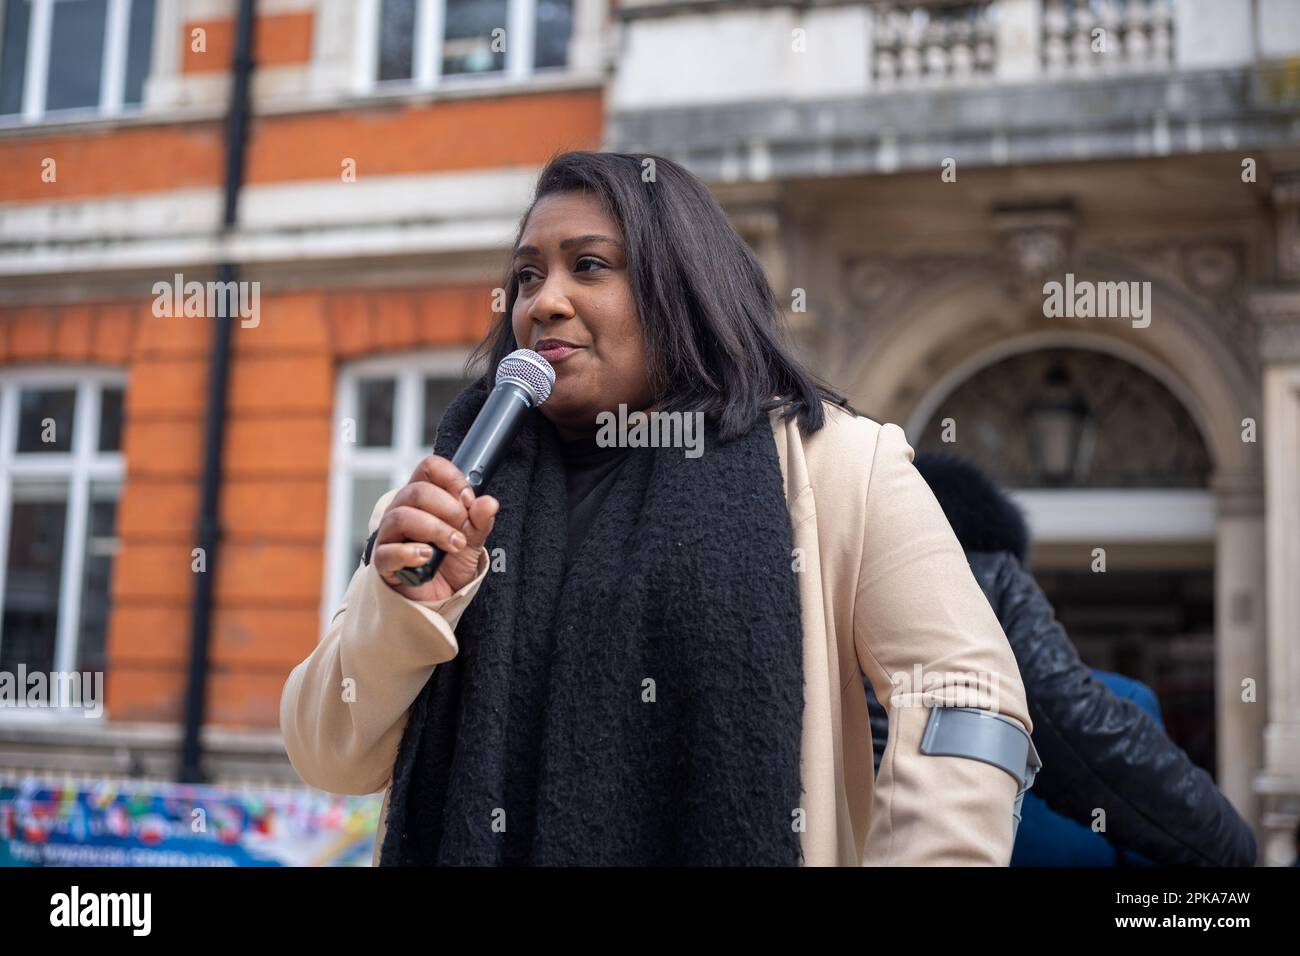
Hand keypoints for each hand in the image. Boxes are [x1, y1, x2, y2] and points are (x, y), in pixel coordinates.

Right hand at [371, 455, 498, 601]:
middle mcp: (402, 509)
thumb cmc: (451, 562)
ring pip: (402, 517)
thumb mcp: (473, 538)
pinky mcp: (383, 561)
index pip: (429, 468)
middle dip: (448, 509)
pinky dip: (410, 553)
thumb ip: (480, 520)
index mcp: (422, 497)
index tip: (467, 500)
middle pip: (416, 491)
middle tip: (463, 530)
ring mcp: (389, 535)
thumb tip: (489, 502)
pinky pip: (388, 550)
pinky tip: (427, 557)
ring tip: (454, 545)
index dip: (451, 479)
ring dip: (435, 530)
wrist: (442, 596)